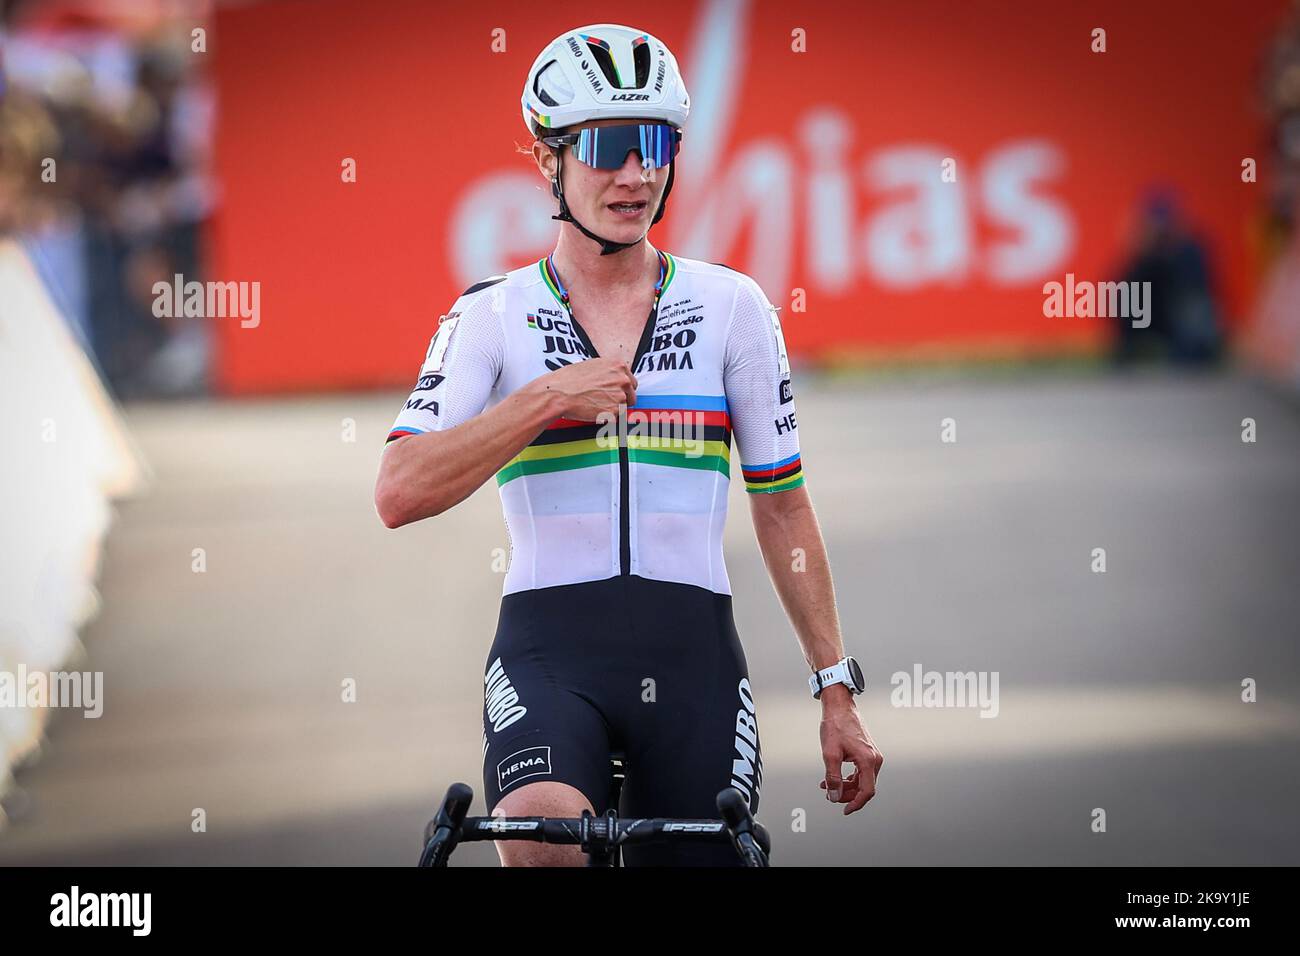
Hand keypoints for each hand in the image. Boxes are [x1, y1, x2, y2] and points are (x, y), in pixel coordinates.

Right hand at [534, 357, 636, 420]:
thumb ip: (609, 372)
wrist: (558, 393)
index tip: (616, 393)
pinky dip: (605, 418)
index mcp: (619, 366)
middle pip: (631, 396)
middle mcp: (622, 380)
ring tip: (594, 404)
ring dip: (611, 409)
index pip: (631, 382)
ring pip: (622, 408)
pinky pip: (614, 418)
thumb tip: (615, 378)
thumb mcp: (593, 366)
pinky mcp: (613, 412)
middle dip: (621, 400)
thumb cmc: (570, 379)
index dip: (623, 389)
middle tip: (605, 401)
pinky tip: (592, 410)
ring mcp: (619, 396)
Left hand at [818, 696, 882, 814]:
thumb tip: (833, 796)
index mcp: (868, 760)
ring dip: (846, 786)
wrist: (839, 706)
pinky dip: (848, 777)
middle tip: (830, 795)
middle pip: (864, 787)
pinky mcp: (867, 752)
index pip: (867, 791)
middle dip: (847, 795)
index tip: (845, 810)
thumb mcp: (830, 753)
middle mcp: (874, 759)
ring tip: (827, 786)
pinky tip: (834, 777)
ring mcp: (872, 755)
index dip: (856, 804)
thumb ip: (832, 777)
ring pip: (862, 780)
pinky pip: (860, 771)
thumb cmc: (835, 725)